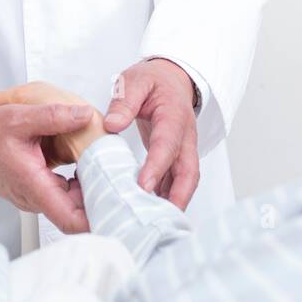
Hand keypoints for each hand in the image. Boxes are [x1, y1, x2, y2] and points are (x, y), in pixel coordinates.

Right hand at [0, 81, 105, 233]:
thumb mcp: (19, 116)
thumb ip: (54, 115)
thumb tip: (85, 114)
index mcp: (33, 185)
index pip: (70, 220)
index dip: (97, 220)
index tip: (117, 210)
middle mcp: (35, 197)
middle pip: (77, 211)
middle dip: (101, 199)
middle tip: (121, 179)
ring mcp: (36, 196)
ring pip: (72, 202)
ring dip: (90, 188)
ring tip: (108, 167)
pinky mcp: (37, 190)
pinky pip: (64, 193)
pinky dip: (78, 181)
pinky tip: (87, 162)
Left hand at [102, 58, 199, 207]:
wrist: (172, 79)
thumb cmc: (152, 81)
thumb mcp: (134, 81)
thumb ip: (124, 101)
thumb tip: (112, 125)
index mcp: (174, 116)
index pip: (167, 145)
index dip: (157, 167)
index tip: (142, 186)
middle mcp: (185, 137)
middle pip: (189, 172)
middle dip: (177, 197)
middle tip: (157, 218)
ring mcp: (184, 150)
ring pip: (186, 181)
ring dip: (173, 202)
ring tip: (152, 223)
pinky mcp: (178, 158)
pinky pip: (177, 181)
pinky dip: (168, 198)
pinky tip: (150, 212)